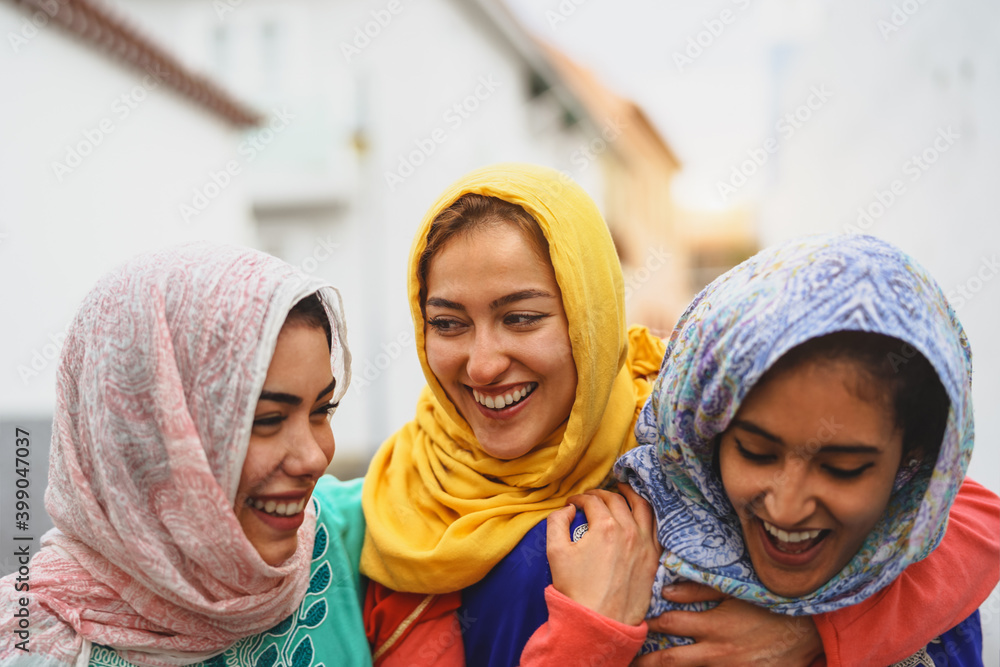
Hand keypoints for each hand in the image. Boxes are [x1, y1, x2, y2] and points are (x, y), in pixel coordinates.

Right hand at [547, 484, 662, 625]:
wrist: (598, 622)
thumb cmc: (575, 590)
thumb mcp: (555, 552)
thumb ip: (556, 522)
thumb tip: (567, 509)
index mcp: (604, 526)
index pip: (592, 501)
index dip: (579, 498)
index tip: (572, 503)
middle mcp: (628, 530)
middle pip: (615, 499)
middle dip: (600, 494)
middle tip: (591, 497)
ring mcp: (644, 544)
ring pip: (641, 507)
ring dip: (630, 494)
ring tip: (623, 490)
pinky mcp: (653, 558)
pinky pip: (655, 527)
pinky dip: (648, 514)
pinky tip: (641, 513)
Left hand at [631, 582, 822, 665]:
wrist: (810, 632)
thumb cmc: (770, 605)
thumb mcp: (737, 591)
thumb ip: (701, 589)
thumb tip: (667, 591)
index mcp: (713, 627)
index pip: (670, 626)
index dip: (648, 624)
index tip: (632, 622)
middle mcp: (717, 653)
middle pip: (671, 660)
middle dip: (646, 661)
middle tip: (627, 660)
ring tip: (645, 666)